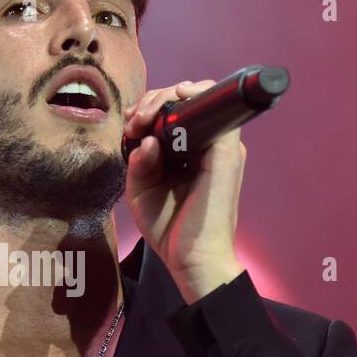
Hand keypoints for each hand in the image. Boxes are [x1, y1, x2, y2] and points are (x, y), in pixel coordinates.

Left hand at [123, 80, 245, 302]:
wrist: (192, 260)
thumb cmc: (170, 229)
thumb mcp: (142, 189)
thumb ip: (140, 160)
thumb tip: (146, 138)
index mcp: (192, 153)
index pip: (176, 113)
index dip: (151, 107)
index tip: (129, 122)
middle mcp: (210, 145)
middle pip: (187, 99)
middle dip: (153, 100)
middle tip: (133, 120)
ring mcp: (221, 147)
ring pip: (199, 97)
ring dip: (164, 98)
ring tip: (141, 119)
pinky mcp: (226, 152)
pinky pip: (214, 108)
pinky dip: (191, 99)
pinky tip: (165, 108)